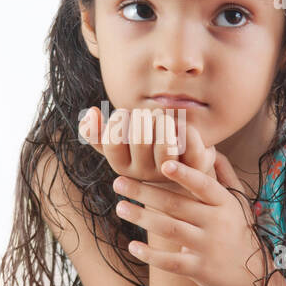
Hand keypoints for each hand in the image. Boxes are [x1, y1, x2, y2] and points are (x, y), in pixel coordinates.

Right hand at [78, 104, 215, 190]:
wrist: (179, 165)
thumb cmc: (144, 148)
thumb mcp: (117, 143)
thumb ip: (96, 132)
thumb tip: (91, 112)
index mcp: (122, 166)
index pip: (113, 142)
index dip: (119, 121)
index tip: (125, 114)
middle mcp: (144, 173)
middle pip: (140, 139)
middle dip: (142, 117)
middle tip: (145, 114)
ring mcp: (169, 171)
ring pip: (165, 142)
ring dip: (162, 120)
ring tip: (160, 118)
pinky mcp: (193, 165)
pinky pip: (188, 139)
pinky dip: (182, 124)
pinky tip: (177, 123)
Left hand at [112, 148, 270, 285]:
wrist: (254, 278)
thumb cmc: (241, 234)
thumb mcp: (240, 204)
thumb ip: (226, 175)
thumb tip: (211, 148)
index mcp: (225, 204)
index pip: (204, 185)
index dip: (185, 174)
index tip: (162, 163)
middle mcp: (217, 223)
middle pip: (176, 205)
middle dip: (145, 192)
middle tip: (118, 182)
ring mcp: (208, 247)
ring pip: (170, 229)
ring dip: (142, 218)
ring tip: (120, 208)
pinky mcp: (200, 269)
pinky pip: (172, 261)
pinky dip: (152, 255)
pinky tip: (133, 246)